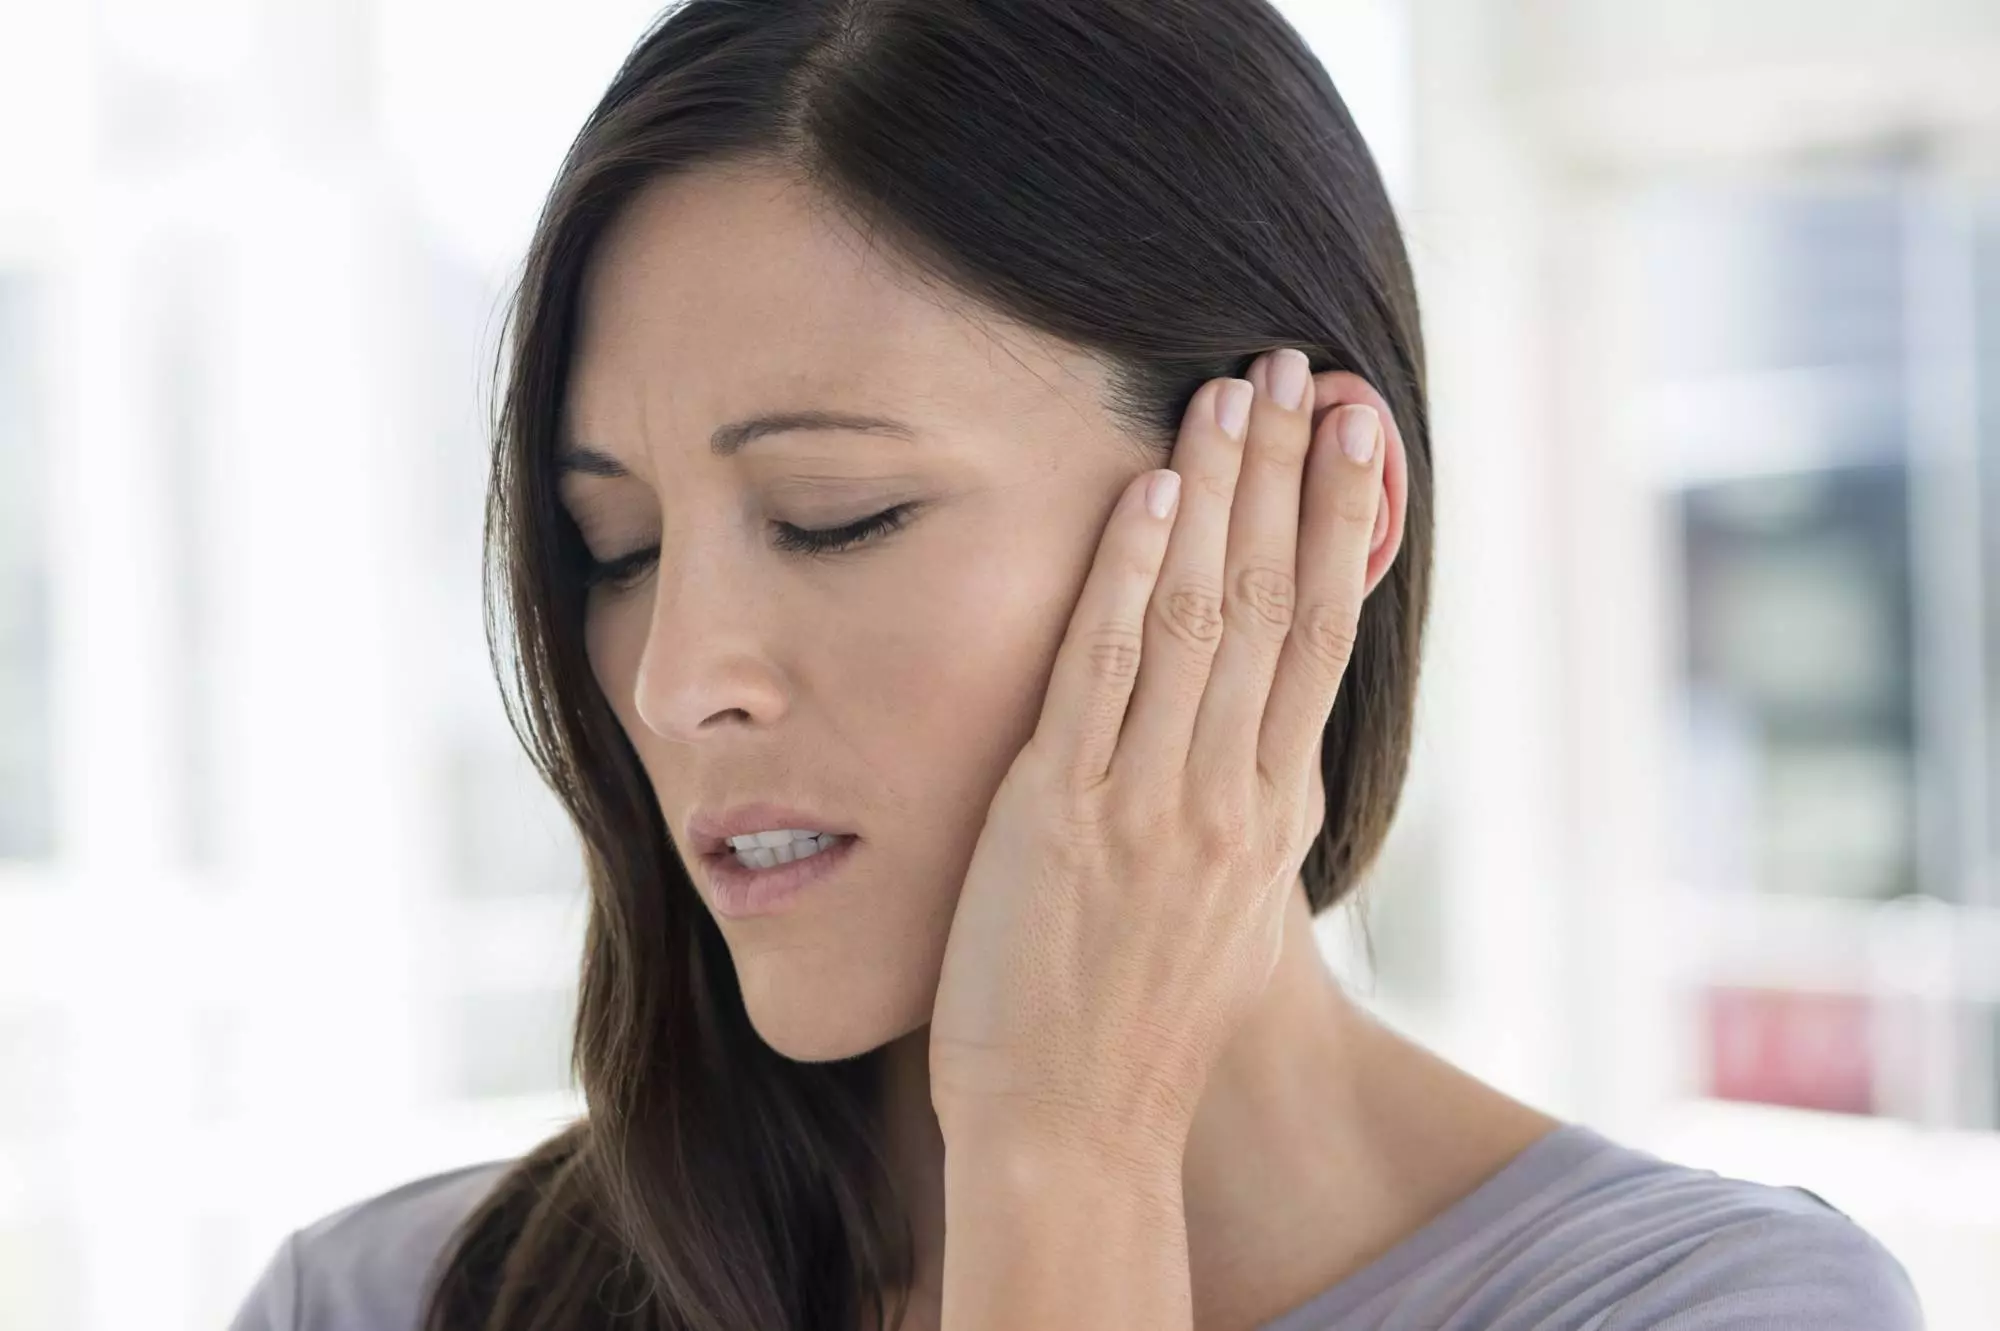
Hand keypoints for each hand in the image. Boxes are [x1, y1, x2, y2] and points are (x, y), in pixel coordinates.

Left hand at [926, 348, 1390, 1173]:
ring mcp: (1156, 802)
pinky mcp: (1068, 816)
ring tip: (1236, 387)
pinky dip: (1131, 574)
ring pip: (1204, 617)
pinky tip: (1151, 491)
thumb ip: (1240, 811)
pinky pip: (1106, 670)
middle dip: (1292, 475)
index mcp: (1271, 813)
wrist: (1078, 1133)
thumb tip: (1259, 734)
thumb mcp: (1221, 910)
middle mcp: (1232, 796)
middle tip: (1302, 363)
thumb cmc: (1135, 1026)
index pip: (1322, 638)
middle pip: (1277, 604)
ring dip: (1223, 492)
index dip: (1341, 525)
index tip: (1358, 430)